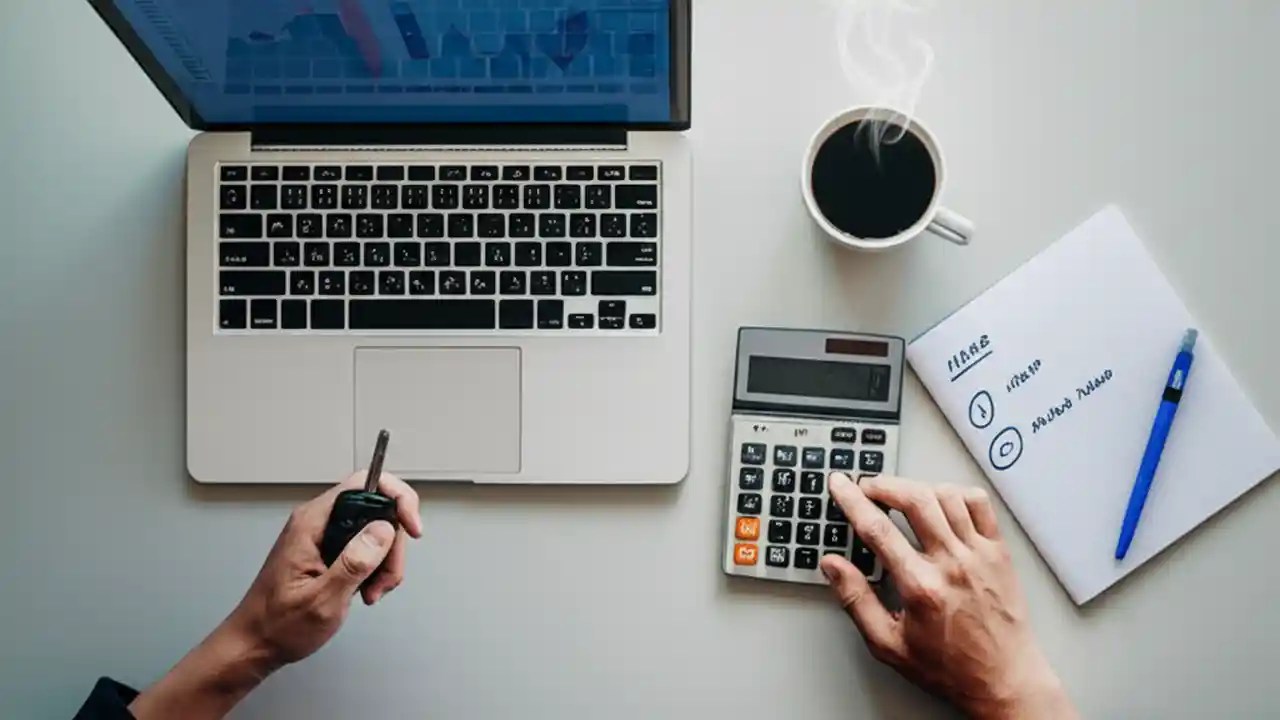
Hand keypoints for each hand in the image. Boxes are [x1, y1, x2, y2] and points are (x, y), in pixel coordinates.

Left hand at [225, 469, 423, 666]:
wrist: (255, 644)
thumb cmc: (277, 625)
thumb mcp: (322, 599)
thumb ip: (354, 562)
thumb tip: (384, 529)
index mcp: (312, 523)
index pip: (364, 484)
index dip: (396, 498)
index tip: (411, 528)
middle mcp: (318, 522)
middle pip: (377, 510)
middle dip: (392, 545)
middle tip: (387, 579)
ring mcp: (323, 535)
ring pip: (376, 531)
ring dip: (385, 562)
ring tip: (372, 592)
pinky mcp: (329, 550)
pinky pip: (366, 547)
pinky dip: (375, 569)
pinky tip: (365, 591)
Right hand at [820, 473, 1076, 719]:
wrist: (1005, 680)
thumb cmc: (951, 667)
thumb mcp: (889, 644)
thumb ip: (857, 600)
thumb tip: (833, 567)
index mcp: (921, 587)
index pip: (877, 529)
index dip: (852, 500)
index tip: (840, 486)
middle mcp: (952, 564)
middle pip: (914, 499)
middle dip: (883, 484)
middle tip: (867, 486)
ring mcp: (979, 554)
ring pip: (946, 495)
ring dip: (917, 486)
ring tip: (900, 493)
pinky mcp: (999, 552)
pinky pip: (980, 504)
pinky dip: (957, 493)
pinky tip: (942, 500)